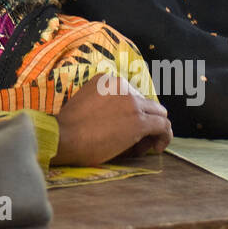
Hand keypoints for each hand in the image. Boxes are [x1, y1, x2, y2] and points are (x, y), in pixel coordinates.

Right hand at [53, 74, 172, 166]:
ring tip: (146, 146)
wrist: (63, 137)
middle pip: (146, 104)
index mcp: (106, 80)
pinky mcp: (139, 121)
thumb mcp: (85, 104)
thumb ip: (105, 105)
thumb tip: (124, 122)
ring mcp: (131, 102)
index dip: (131, 114)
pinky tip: (157, 148)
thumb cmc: (68, 128)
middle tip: (137, 141)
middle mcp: (121, 85)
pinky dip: (164, 137)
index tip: (124, 129)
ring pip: (159, 114)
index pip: (132, 95)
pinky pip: (163, 126)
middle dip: (145, 121)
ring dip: (155, 130)